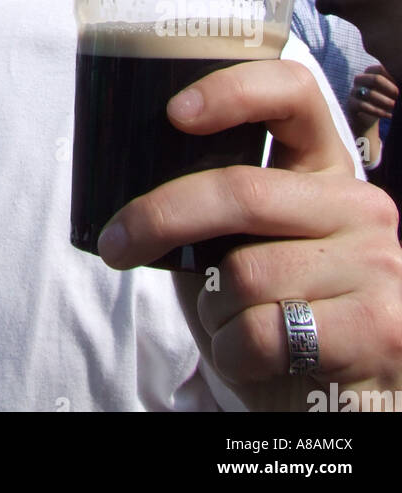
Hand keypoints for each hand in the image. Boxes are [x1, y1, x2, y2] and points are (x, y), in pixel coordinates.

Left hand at [96, 60, 401, 409]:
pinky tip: (254, 358)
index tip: (175, 112)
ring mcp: (376, 264)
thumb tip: (121, 167)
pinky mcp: (377, 327)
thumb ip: (214, 203)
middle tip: (116, 242)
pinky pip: (264, 330)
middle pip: (242, 190)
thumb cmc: (269, 311)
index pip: (293, 93)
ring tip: (235, 324)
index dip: (233, 90)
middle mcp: (361, 205)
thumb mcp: (240, 243)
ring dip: (213, 309)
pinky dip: (234, 352)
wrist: (326, 402)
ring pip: (245, 272)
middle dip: (163, 215)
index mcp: (325, 169)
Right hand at [348, 65, 397, 136]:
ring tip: (395, 107)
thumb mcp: (390, 92)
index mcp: (370, 72)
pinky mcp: (351, 104)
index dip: (393, 78)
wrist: (367, 120)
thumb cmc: (383, 102)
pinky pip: (363, 106)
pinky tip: (389, 116)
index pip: (381, 69)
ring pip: (370, 94)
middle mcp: (360, 79)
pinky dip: (379, 111)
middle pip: (376, 79)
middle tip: (399, 96)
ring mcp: (354, 91)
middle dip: (391, 89)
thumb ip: (395, 86)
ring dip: (386, 102)